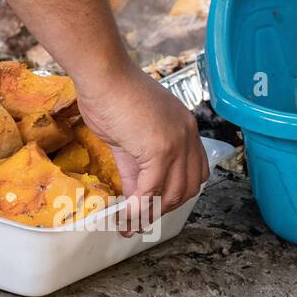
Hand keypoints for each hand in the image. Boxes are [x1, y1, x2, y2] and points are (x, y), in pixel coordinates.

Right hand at [75, 65, 208, 229]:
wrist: (102, 75)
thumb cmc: (110, 95)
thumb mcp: (127, 136)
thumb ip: (134, 168)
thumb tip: (132, 199)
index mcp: (184, 128)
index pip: (194, 172)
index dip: (176, 193)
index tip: (155, 205)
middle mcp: (188, 136)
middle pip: (188, 187)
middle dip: (165, 208)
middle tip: (141, 220)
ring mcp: (177, 142)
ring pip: (172, 192)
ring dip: (152, 212)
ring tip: (131, 222)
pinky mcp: (160, 149)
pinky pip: (152, 188)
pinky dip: (140, 205)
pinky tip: (126, 213)